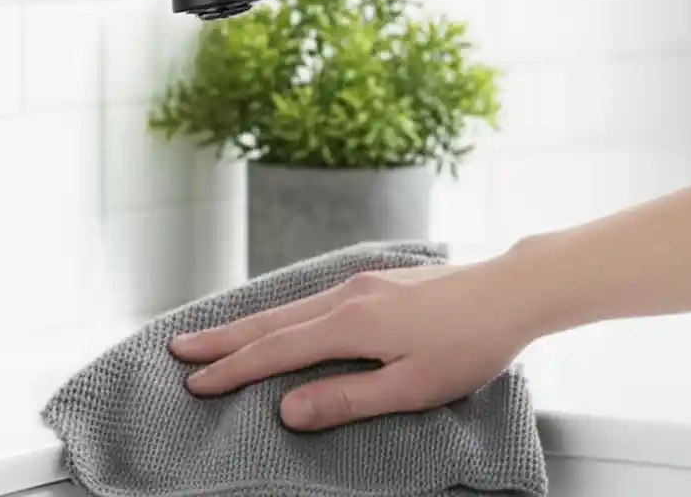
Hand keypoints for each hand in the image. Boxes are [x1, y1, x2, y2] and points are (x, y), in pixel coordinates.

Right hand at [168, 262, 533, 431]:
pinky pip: (308, 298)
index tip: (195, 383)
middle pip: (270, 320)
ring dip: (245, 323)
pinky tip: (274, 318)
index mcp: (350, 324)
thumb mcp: (411, 387)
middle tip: (178, 350)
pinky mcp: (373, 282)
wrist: (512, 291)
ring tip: (212, 336)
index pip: (275, 351)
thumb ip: (346, 399)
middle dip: (222, 339)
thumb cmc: (469, 346)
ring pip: (287, 306)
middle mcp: (345, 296)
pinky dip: (277, 312)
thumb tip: (286, 410)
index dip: (233, 369)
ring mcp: (358, 284)